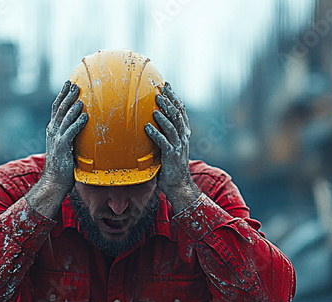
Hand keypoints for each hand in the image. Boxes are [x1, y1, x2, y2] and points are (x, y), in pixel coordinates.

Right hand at [26, 81, 87, 217]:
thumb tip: (83, 127)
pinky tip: (85, 116)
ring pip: (65, 118)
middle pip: (60, 109)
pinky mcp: (62, 147)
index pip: (56, 108)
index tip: (68, 83)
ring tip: (81, 98)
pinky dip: (78, 123)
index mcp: (53, 129)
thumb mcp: (66, 146)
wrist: (54, 180)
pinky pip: (71, 132)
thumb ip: (71, 135)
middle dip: (67, 96)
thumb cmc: (63, 165)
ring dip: (73, 107)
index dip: (62, 95)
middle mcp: (53, 131)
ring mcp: (56, 138)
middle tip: (75, 84)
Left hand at [144, 83, 201, 213]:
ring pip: (172, 126)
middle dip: (170, 101)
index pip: (181, 111)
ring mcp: (178, 146)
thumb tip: (150, 124)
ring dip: (164, 115)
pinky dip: (156, 133)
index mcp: (183, 134)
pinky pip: (163, 142)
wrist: (179, 185)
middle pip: (178, 115)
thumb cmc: (171, 167)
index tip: (167, 86)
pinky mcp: (171, 156)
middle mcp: (183, 138)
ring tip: (155, 105)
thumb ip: (164, 136)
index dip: (175, 98)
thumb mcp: (170, 148)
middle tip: (160, 90)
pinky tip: (147, 127)